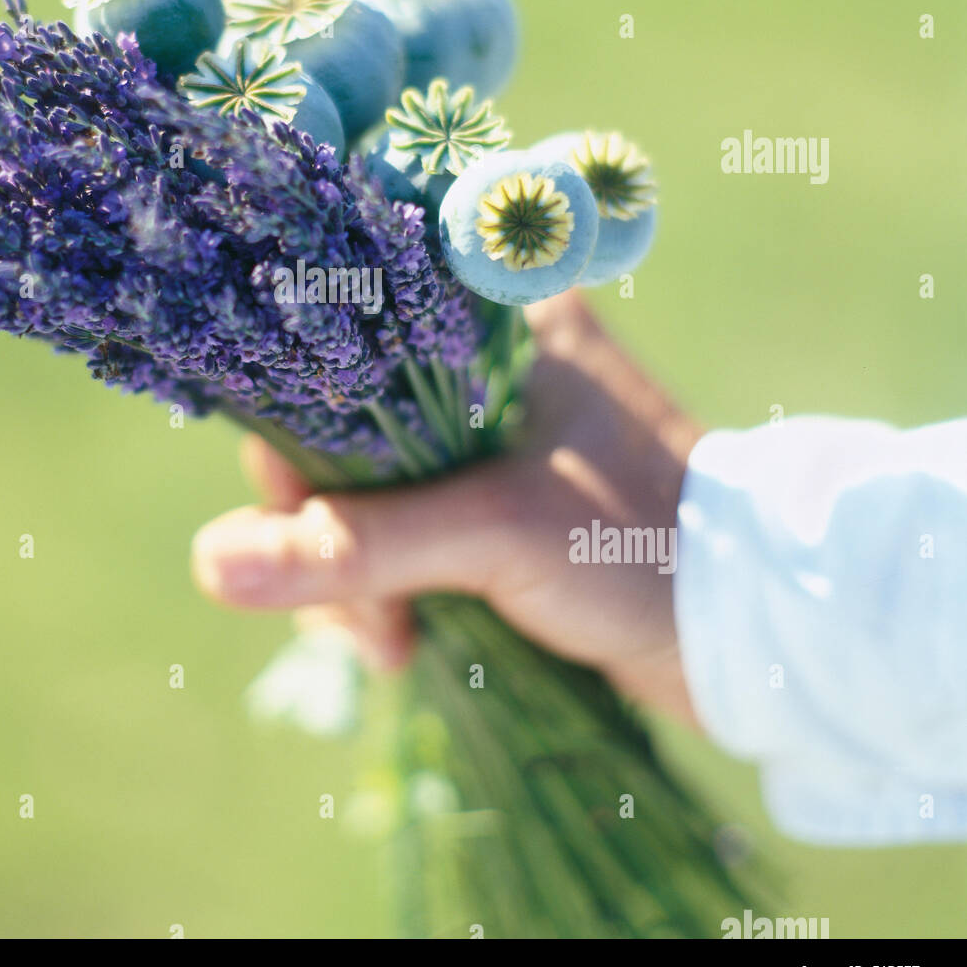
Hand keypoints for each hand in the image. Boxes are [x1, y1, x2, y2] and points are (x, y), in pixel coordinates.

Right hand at [192, 291, 702, 724]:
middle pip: (346, 432)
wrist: (757, 627)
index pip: (346, 346)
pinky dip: (392, 587)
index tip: (293, 516)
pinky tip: (406, 640)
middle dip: (332, 532)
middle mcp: (486, 368)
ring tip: (393, 642)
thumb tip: (209, 562)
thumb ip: (356, 545)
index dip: (298, 432)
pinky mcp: (499, 506)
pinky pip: (407, 533)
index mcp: (494, 324)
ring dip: (359, 576)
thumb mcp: (493, 534)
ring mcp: (491, 441)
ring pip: (370, 492)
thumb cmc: (637, 546)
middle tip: (361, 612)